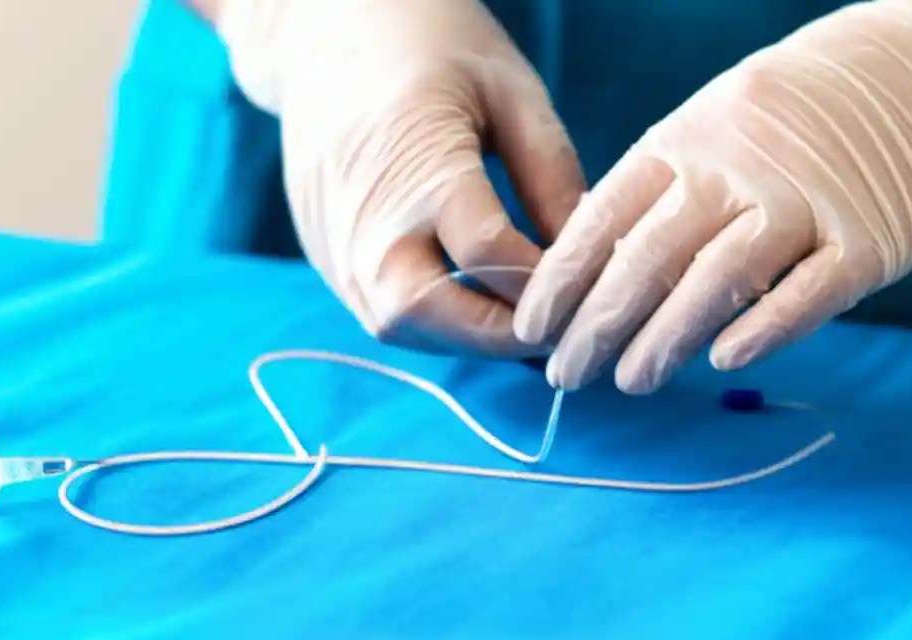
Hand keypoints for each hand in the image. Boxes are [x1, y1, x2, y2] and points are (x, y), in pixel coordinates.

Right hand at [217, 0, 584, 355]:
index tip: (588, 290)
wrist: (324, 31)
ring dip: (460, 335)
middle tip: (551, 330)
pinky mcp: (322, 252)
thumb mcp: (511, 90)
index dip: (545, 286)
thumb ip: (550, 174)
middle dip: (496, 335)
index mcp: (419, 164)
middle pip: (427, 313)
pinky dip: (427, 318)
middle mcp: (366, 216)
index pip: (488, 257)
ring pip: (395, 325)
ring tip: (513, 320)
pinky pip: (374, 308)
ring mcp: (334, 240)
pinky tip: (467, 300)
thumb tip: (589, 257)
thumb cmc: (430, 45)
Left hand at [514, 0, 911, 391]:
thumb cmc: (778, 120)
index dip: (561, 280)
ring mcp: (801, 204)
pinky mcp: (866, 239)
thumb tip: (580, 272)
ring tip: (629, 382)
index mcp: (680, 143)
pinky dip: (766, 327)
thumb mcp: (701, 132)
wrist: (902, 71)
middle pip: (648, 258)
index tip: (531, 328)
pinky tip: (725, 360)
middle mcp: (734, 171)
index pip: (603, 219)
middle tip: (566, 374)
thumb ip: (649, 195)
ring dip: (664, 339)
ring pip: (717, 279)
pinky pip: (810, 292)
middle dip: (597, 325)